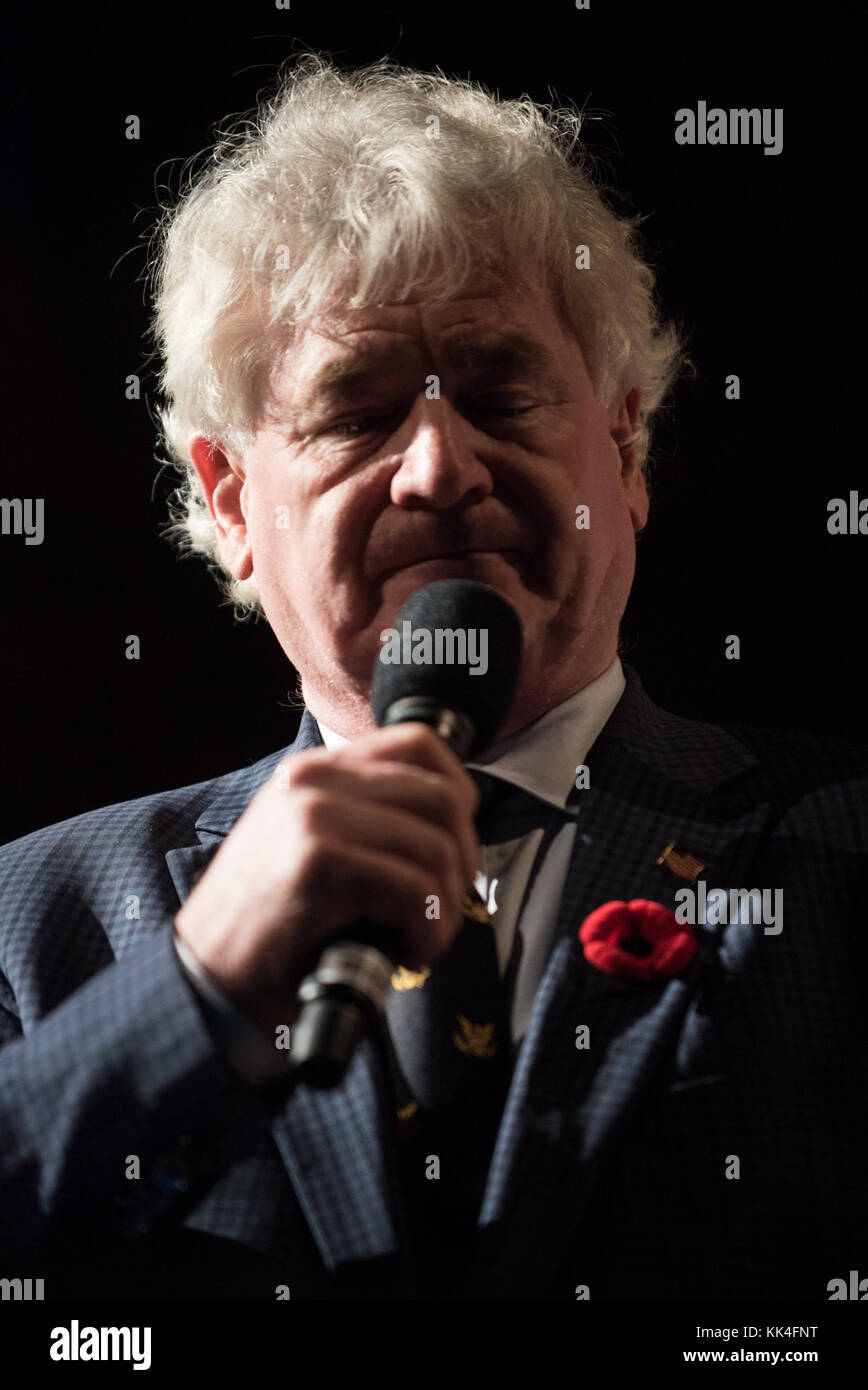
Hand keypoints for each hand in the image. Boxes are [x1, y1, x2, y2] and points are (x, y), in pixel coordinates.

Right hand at [173, 724, 479, 1036]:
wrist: (206, 978)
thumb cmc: (266, 926)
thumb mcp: (308, 845)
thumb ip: (363, 818)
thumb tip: (449, 826)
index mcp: (314, 770)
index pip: (417, 743)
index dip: (459, 792)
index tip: (457, 844)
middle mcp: (313, 780)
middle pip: (440, 796)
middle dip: (463, 859)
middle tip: (445, 906)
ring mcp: (314, 816)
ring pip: (435, 847)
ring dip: (446, 906)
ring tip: (422, 940)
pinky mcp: (319, 863)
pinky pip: (416, 889)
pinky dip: (428, 931)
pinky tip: (408, 955)